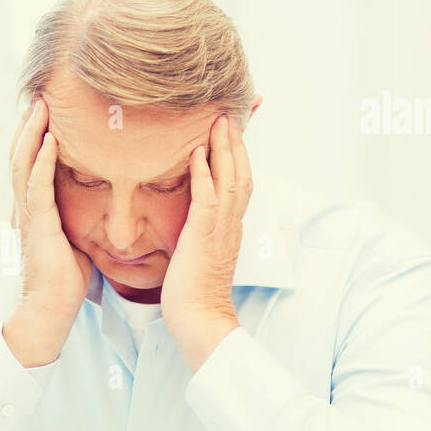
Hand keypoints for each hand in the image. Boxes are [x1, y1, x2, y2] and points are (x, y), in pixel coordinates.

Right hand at [4, 96, 93, 366]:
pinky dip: (42, 160)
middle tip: (40, 94)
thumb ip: (76, 220)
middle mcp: (26, 208)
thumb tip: (97, 209)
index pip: (31, 163)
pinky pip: (37, 186)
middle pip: (21, 155)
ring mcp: (29, 215)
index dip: (36, 136)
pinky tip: (52, 139)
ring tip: (40, 104)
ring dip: (32, 132)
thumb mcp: (74, 242)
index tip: (47, 110)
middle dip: (29, 124)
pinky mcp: (37, 226)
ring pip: (23, 162)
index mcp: (35, 210)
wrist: (50, 311)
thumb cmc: (65, 283)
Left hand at [161, 115, 252, 371]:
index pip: (238, 180)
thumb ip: (198, 231)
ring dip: (224, 147)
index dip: (238, 153)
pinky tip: (197, 152)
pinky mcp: (204, 236)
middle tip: (231, 110)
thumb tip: (189, 220)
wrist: (199, 320)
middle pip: (241, 171)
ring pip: (230, 178)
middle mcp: (231, 222)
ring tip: (218, 119)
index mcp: (229, 225)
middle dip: (237, 140)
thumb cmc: (192, 292)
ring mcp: (220, 228)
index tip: (234, 127)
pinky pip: (207, 198)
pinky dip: (204, 172)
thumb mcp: (197, 252)